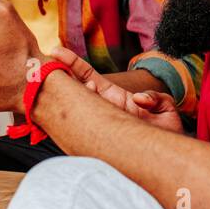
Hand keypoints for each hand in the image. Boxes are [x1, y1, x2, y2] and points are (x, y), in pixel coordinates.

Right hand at [49, 46, 183, 133]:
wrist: (170, 156)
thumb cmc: (166, 131)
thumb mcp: (166, 107)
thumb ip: (155, 97)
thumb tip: (139, 99)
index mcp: (115, 97)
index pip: (89, 77)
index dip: (73, 64)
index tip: (55, 52)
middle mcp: (104, 108)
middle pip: (76, 90)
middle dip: (59, 77)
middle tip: (39, 67)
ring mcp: (103, 122)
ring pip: (78, 108)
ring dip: (65, 97)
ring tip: (49, 83)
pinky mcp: (105, 137)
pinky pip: (84, 130)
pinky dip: (72, 124)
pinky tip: (60, 115)